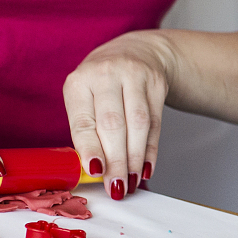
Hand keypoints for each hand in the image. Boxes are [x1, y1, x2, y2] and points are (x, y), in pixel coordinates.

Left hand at [64, 30, 175, 200]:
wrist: (137, 51)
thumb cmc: (102, 83)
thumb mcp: (85, 97)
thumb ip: (87, 130)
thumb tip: (94, 172)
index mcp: (79, 81)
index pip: (84, 121)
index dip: (90, 149)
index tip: (96, 172)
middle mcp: (106, 74)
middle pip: (113, 124)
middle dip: (116, 161)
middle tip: (117, 187)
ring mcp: (135, 76)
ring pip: (138, 124)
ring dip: (135, 158)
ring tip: (132, 182)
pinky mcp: (157, 83)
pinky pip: (155, 122)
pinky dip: (151, 149)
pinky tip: (146, 168)